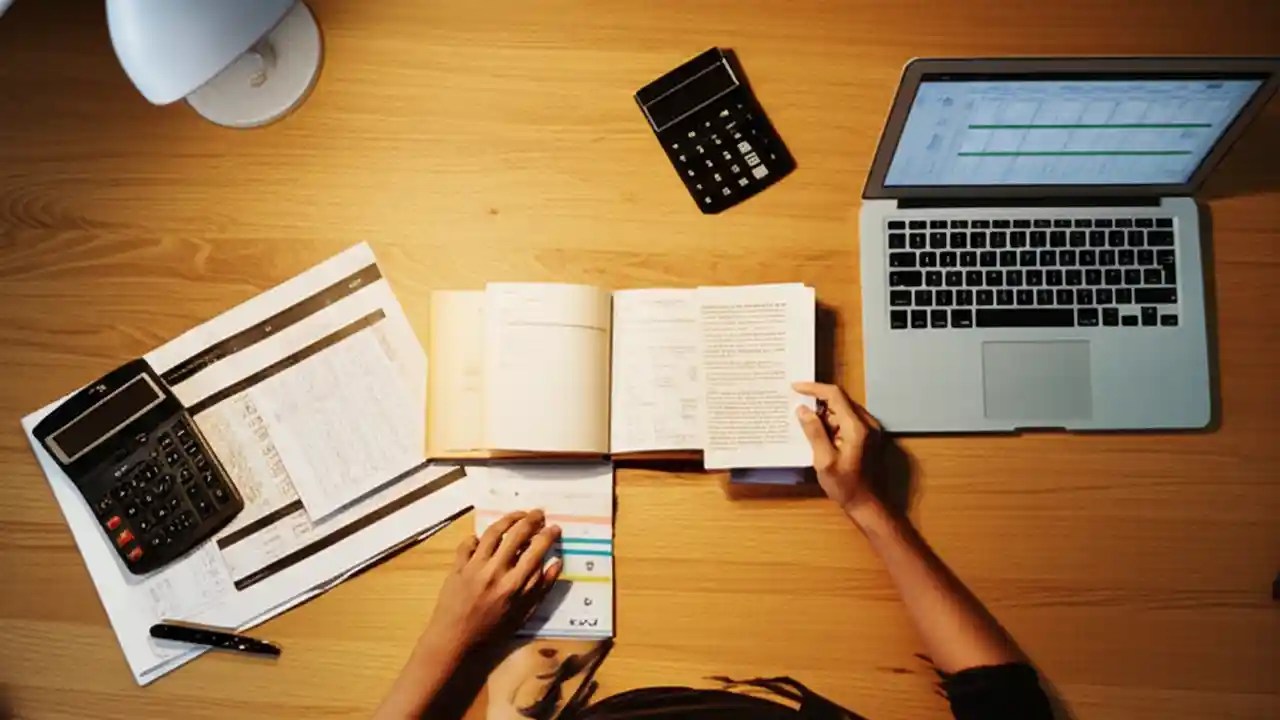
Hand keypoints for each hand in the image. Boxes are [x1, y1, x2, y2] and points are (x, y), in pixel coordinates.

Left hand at [419, 510, 562, 653]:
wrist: (454, 640)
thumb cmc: (491, 632)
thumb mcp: (522, 615)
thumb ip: (540, 589)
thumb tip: (556, 563)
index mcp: (515, 584)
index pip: (536, 550)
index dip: (548, 535)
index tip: (555, 528)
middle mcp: (496, 570)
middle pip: (516, 534)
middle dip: (531, 520)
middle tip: (539, 513)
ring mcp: (474, 566)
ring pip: (493, 532)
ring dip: (507, 519)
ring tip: (517, 515)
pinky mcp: (457, 567)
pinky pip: (467, 544)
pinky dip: (476, 537)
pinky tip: (483, 538)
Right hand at [793, 382, 881, 516]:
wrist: (869, 504)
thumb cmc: (846, 486)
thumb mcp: (824, 461)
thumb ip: (814, 432)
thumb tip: (803, 410)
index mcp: (857, 427)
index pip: (835, 395)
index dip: (814, 388)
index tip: (796, 388)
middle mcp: (868, 424)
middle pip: (841, 401)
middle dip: (818, 403)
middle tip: (798, 409)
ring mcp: (872, 430)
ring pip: (845, 411)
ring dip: (826, 415)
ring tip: (809, 428)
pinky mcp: (870, 437)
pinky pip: (850, 421)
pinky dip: (835, 423)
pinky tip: (822, 436)